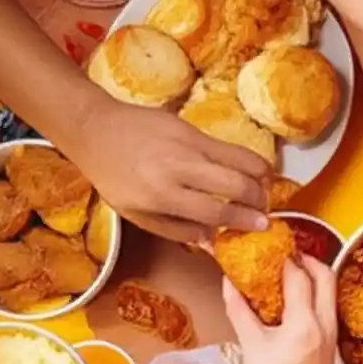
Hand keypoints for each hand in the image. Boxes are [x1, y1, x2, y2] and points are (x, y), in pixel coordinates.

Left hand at [66, 99, 270, 243]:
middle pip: (235, 184)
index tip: (263, 226)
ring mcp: (188, 143)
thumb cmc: (113, 177)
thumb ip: (176, 229)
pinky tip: (249, 171)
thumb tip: (213, 236)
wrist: (96, 129)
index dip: (243, 220)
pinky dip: (246, 161)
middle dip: (259, 199)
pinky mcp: (192, 127)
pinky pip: (229, 147)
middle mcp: (178, 167)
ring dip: (262, 176)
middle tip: (266, 209)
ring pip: (241, 159)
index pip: (214, 210)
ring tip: (266, 188)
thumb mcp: (136, 214)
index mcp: (161, 194)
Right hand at [223, 256, 336, 363]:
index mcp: (305, 322)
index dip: (283, 259)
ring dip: (313, 276)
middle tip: (286, 254)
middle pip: (325, 276)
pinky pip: (327, 306)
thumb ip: (240, 310)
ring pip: (330, 291)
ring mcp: (332, 332)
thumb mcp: (251, 346)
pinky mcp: (332, 341)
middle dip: (308, 259)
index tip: (269, 248)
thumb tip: (229, 283)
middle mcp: (325, 323)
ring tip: (289, 272)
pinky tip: (295, 300)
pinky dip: (314, 294)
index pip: (298, 277)